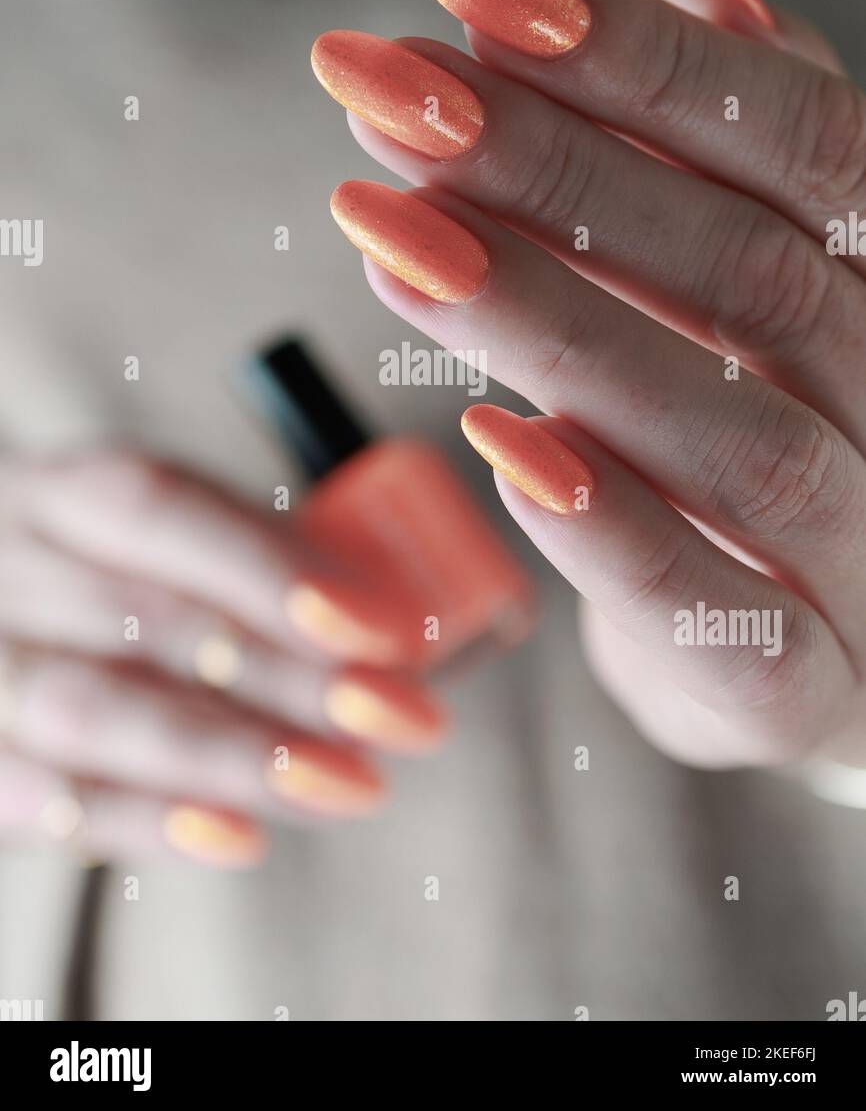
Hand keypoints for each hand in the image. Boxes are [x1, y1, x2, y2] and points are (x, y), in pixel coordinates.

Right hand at [0, 451, 446, 866]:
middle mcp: (2, 566)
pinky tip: (241, 834)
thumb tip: (415, 623)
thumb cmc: (104, 587)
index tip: (382, 624)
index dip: (269, 564)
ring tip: (350, 783)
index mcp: (61, 491)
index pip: (157, 505)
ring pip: (92, 712)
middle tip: (403, 715)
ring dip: (237, 755)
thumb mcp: (159, 548)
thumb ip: (263, 567)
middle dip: (290, 674)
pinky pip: (45, 801)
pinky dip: (147, 823)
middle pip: (145, 619)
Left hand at [312, 0, 865, 768]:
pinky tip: (497, 443)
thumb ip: (740, 144)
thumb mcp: (761, 282)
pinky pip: (719, 619)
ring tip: (388, 235)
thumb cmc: (770, 432)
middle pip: (753, 273)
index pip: (804, 145)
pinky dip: (611, 532)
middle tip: (391, 98)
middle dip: (557, 173)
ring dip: (550, 326)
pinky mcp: (801, 691)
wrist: (818, 652)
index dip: (645, 59)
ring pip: (733, 438)